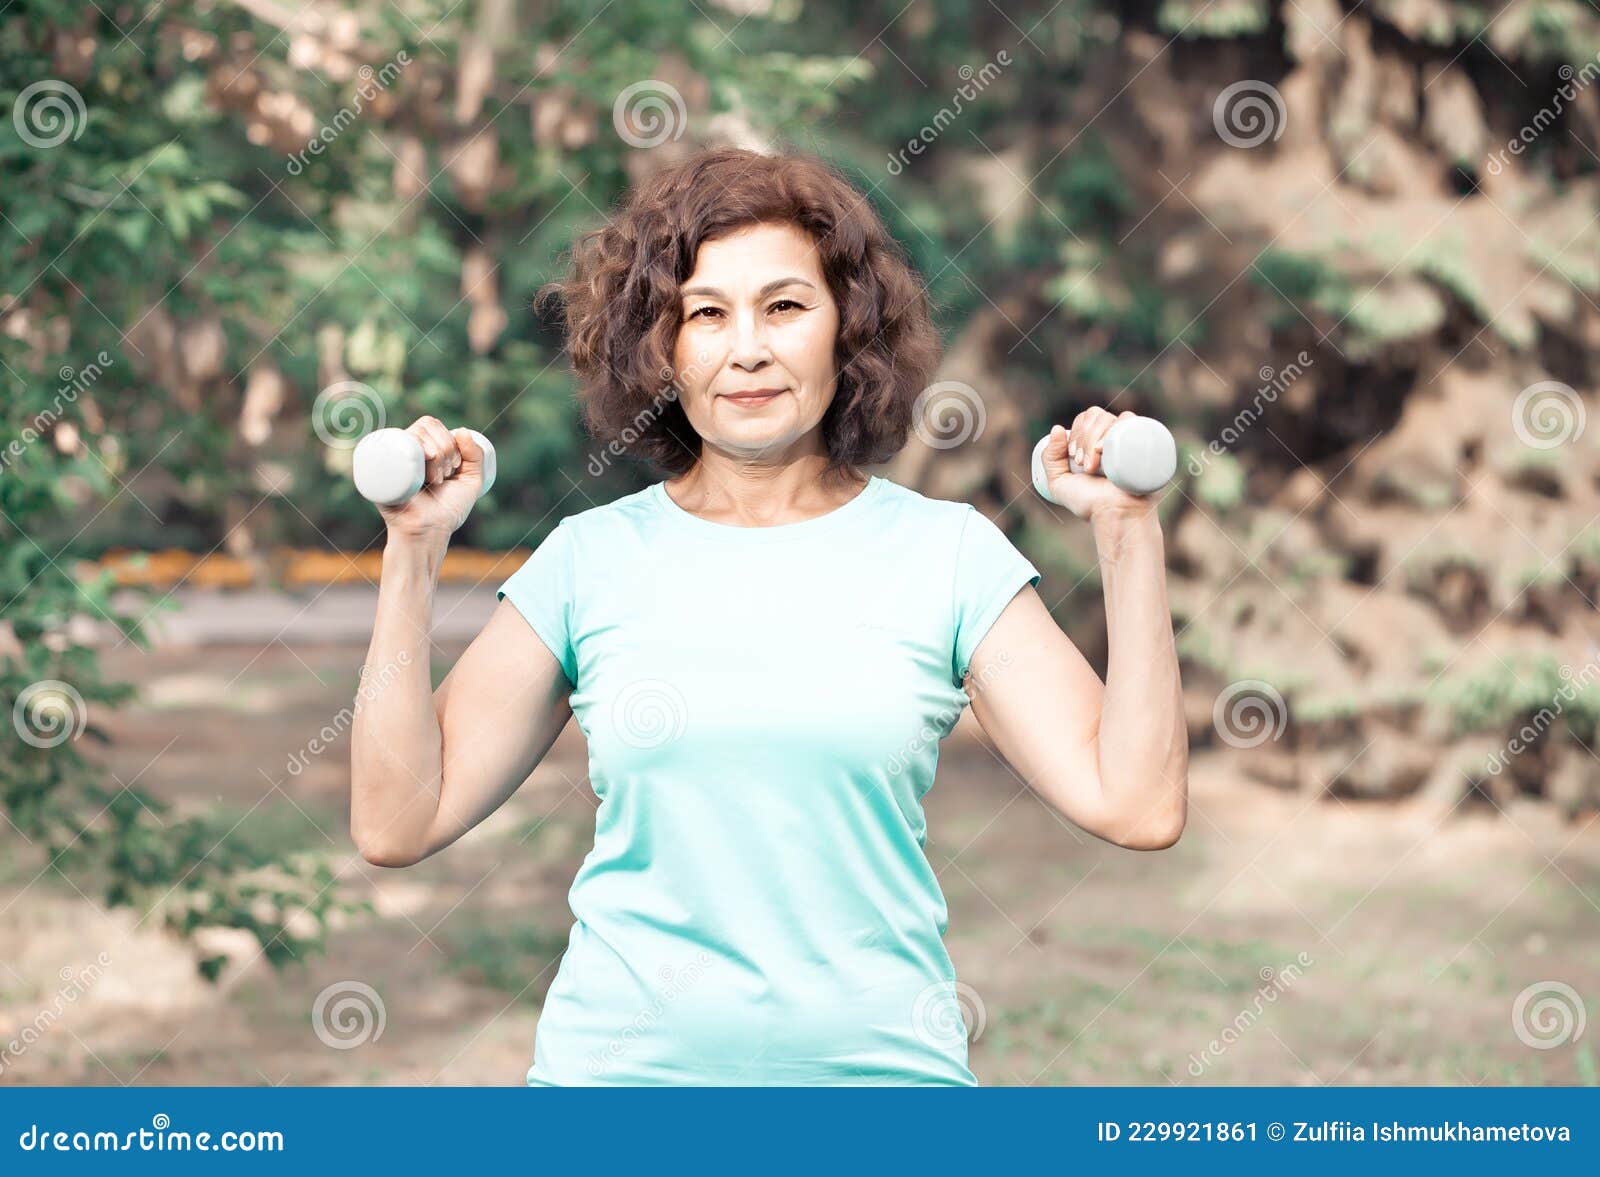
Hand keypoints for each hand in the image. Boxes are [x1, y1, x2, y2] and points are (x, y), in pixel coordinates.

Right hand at [376, 416, 487, 541]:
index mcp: (422, 450)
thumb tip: (461, 430)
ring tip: (435, 481)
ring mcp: (393, 458)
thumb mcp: (471, 480)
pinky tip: (425, 464)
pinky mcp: (380, 469)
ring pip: (416, 434)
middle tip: (445, 475)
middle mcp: (406, 450)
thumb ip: (475, 456)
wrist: (429, 531)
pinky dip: (418, 449)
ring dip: (437, 455)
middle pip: (426, 425)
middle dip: (446, 448)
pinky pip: (394, 444)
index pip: (433, 425)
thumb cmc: (447, 510)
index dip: (450, 440)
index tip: (456, 466)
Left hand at [1035, 407, 1157, 523]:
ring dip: (1093, 437)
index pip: (1084, 419)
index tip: (1074, 458)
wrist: (1116, 515)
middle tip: (1083, 465)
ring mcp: (1129, 438)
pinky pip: (1130, 420)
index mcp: (1096, 440)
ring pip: (1109, 417)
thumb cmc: (1090, 503)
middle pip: (1095, 415)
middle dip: (1083, 438)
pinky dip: (1113, 429)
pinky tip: (1104, 449)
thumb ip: (1050, 459)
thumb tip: (1057, 428)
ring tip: (1093, 466)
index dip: (1076, 433)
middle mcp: (1113, 436)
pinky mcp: (1144, 441)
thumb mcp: (1059, 483)